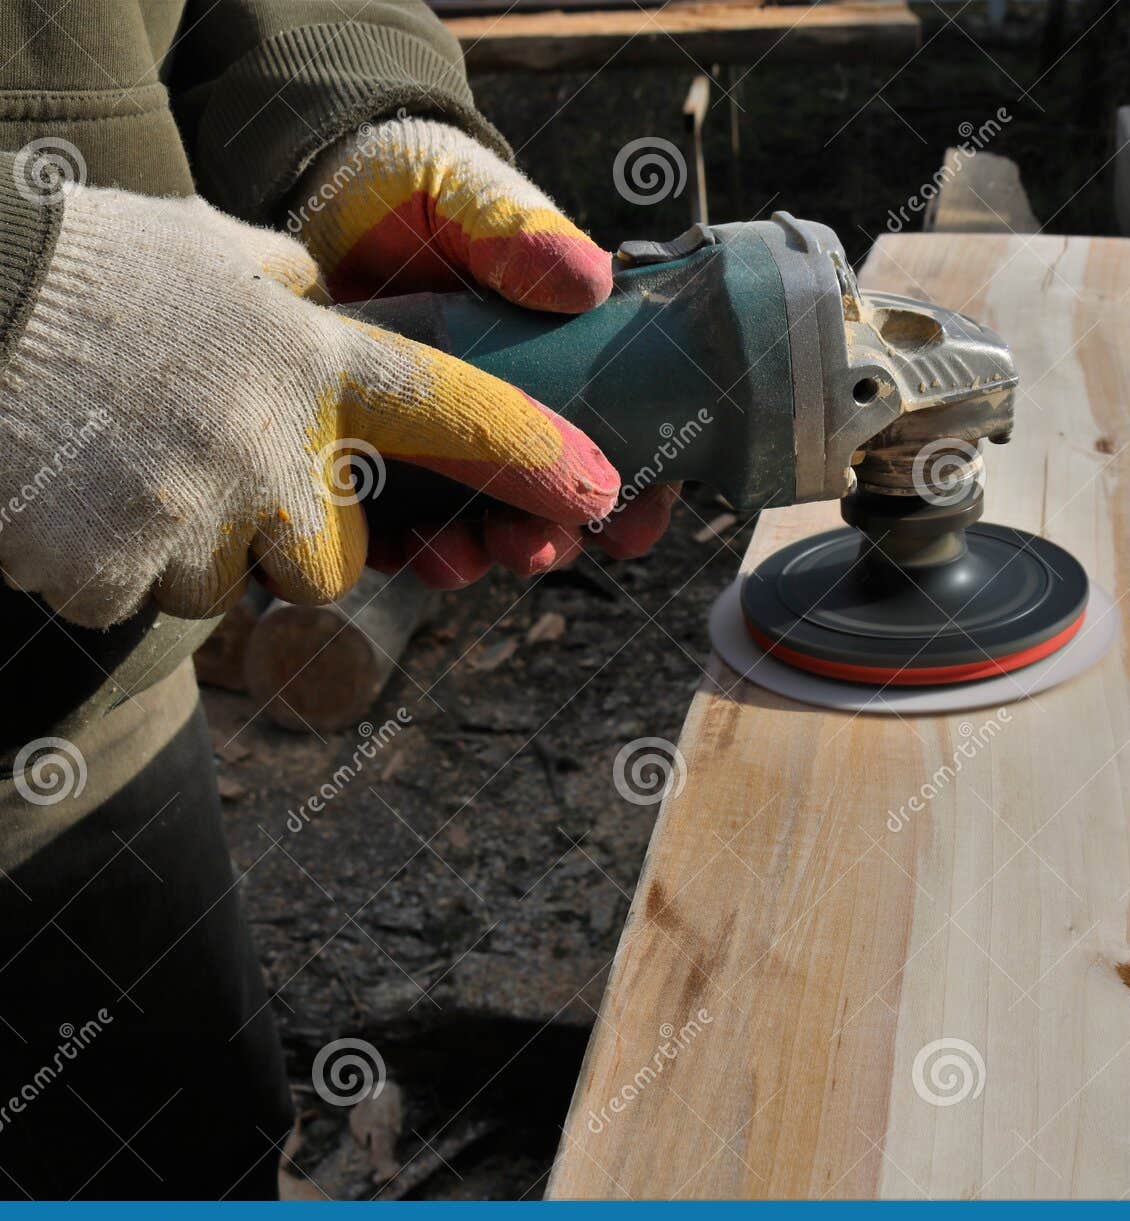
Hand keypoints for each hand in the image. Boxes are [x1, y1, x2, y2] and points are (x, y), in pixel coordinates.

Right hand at [0, 185, 620, 627]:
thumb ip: (310, 308)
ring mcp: (193, 520)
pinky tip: (77, 495)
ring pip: (230, 588)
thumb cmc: (93, 271)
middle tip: (207, 464)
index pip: (452, 412)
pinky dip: (113, 563)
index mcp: (311, 361)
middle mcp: (272, 450)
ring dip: (191, 547)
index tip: (598, 489)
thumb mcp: (226, 258)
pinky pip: (143, 600)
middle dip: (288, 537)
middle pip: (333, 563)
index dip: (532, 457)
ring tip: (125, 462)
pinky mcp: (112, 573)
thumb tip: (357, 330)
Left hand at [290, 116, 675, 573]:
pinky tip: (389, 547)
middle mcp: (516, 419)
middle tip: (537, 548)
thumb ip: (524, 236)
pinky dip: (393, 546)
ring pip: (475, 526)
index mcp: (569, 367)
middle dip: (552, 542)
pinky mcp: (372, 458)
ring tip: (457, 559)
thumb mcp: (479, 197)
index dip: (641, 498)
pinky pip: (389, 523)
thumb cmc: (424, 188)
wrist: (323, 190)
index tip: (630, 525)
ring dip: (475, 555)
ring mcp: (444, 446)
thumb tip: (589, 283)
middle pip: (552, 506)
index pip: (629, 447)